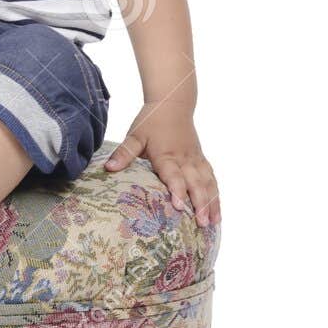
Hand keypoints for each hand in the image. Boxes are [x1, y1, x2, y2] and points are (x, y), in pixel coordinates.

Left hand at [104, 110, 220, 226]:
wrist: (173, 103)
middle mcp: (184, 159)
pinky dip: (216, 195)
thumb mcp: (135, 136)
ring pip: (207, 183)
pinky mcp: (201, 160)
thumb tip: (109, 168)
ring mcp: (195, 160)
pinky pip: (211, 179)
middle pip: (195, 183)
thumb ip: (124, 153)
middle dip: (200, 204)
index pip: (173, 175)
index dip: (177, 191)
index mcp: (166, 154)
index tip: (180, 207)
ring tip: (213, 223)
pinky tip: (218, 211)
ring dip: (212, 203)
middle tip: (202, 224)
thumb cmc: (150, 121)